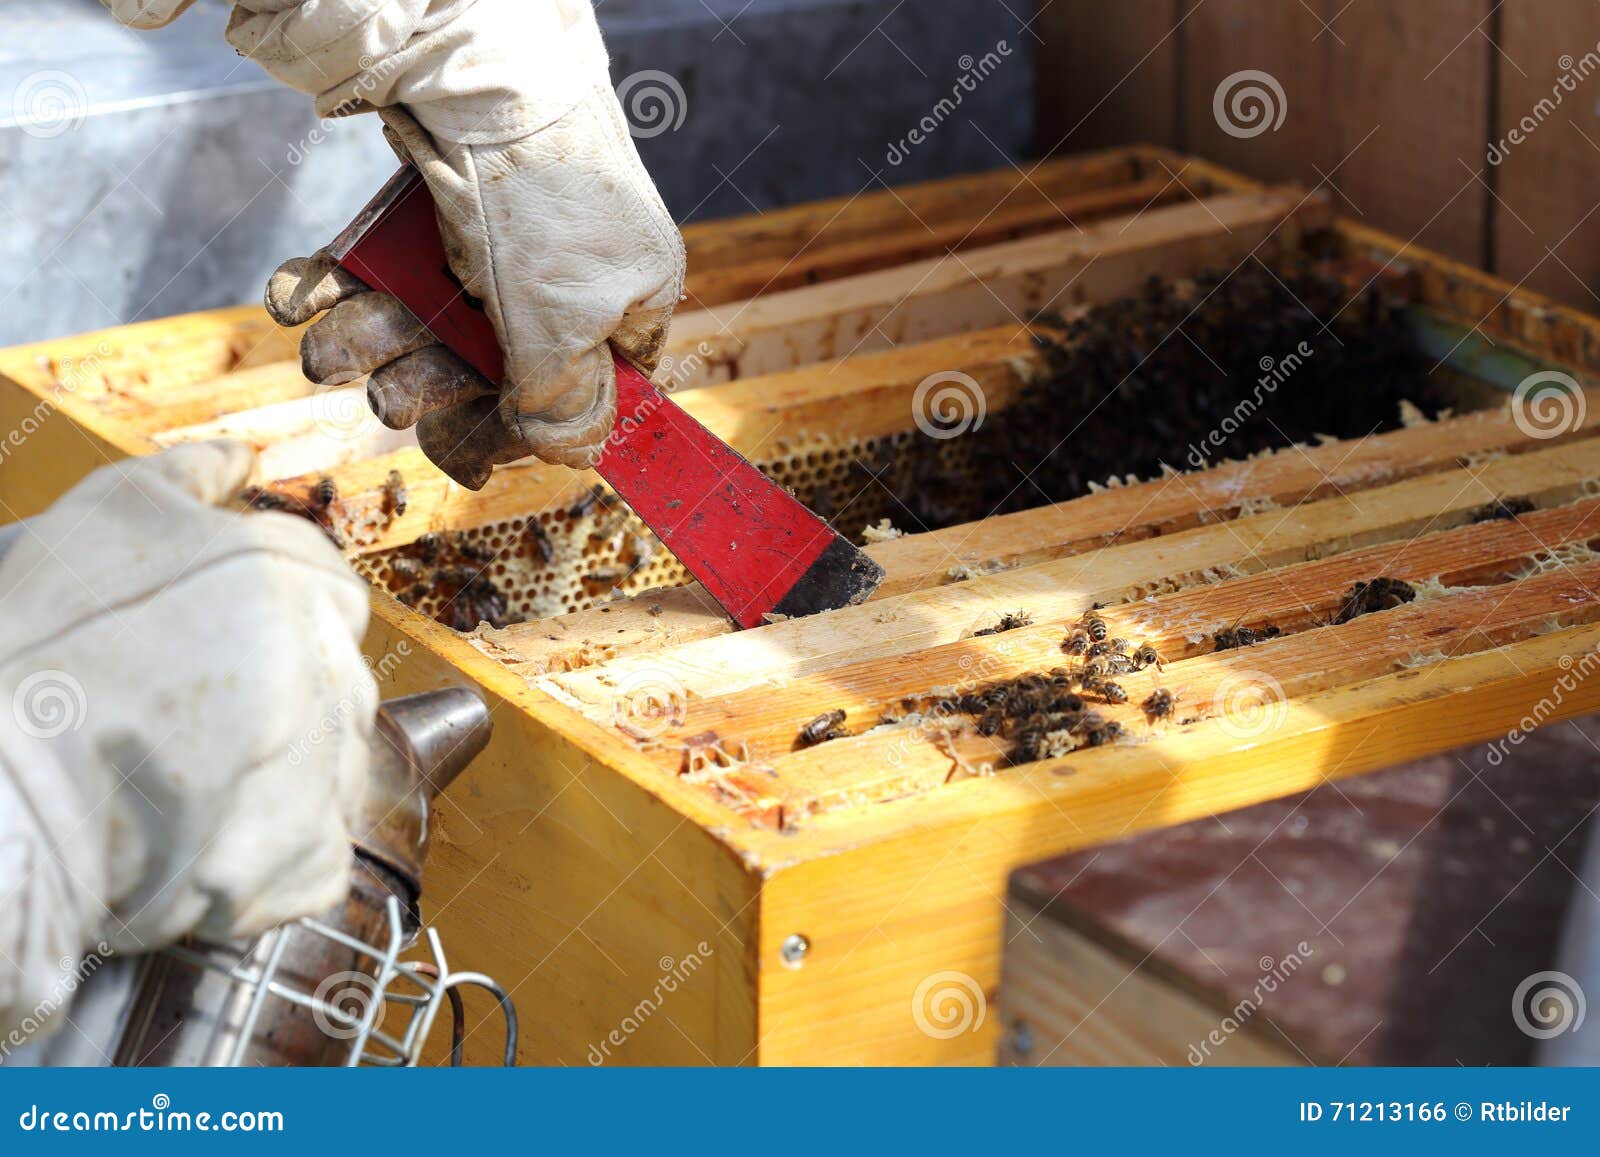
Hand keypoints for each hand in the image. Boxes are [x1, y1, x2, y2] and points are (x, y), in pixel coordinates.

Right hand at [0, 442, 374, 971]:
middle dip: (269, 693)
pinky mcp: (310, 858)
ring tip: (173, 786)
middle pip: (327, 676)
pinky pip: (313, 855)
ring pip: (323, 764)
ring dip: (268, 773)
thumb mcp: (108, 514)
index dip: (258, 614)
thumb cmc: (44, 640)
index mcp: (303, 584)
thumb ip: (191, 476)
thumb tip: (244, 459)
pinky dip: (266, 858)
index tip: (195, 647)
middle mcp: (332, 669)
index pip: (323, 588)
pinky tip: (197, 846)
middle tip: (171, 719)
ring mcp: (329, 769)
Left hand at [266, 89, 684, 484]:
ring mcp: (498, 234)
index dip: (529, 422)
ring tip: (329, 344)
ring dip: (370, 341)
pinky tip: (301, 296)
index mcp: (626, 298)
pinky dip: (338, 287)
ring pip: (429, 317)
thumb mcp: (563, 325)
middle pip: (492, 361)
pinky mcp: (432, 203)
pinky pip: (386, 267)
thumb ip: (565, 403)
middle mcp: (565, 270)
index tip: (476, 443)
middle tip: (385, 397)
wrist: (471, 62)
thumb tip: (572, 452)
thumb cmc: (538, 199)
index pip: (591, 387)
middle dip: (426, 381)